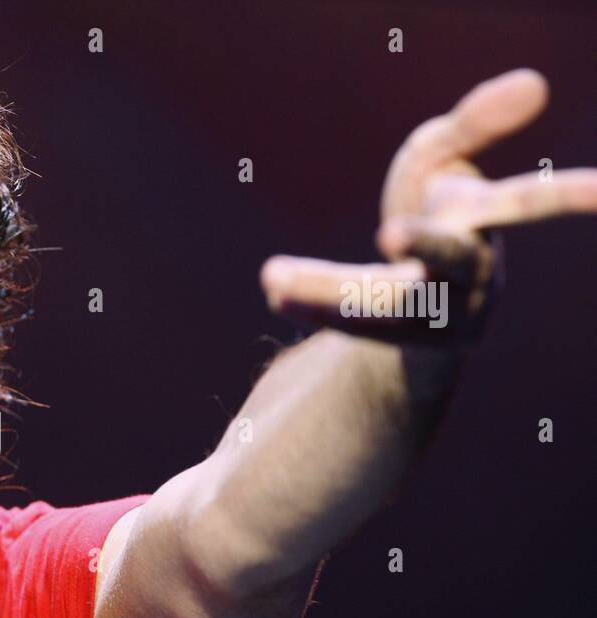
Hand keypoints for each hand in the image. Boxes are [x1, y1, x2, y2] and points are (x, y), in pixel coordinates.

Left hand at [260, 69, 596, 342]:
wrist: (423, 292)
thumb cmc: (439, 211)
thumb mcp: (446, 160)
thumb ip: (475, 125)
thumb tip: (535, 82)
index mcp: (486, 223)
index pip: (520, 204)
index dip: (541, 199)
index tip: (454, 200)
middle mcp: (467, 277)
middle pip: (448, 263)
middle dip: (427, 246)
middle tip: (390, 231)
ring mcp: (431, 316)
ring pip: (384, 305)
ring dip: (330, 292)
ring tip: (274, 280)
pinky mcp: (391, 338)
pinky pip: (351, 324)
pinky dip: (311, 305)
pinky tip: (274, 292)